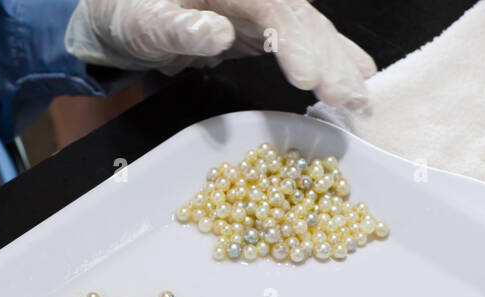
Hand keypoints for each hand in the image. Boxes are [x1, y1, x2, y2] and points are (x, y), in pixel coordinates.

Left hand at [65, 0, 375, 108]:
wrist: (124, 8)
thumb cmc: (130, 12)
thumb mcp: (144, 21)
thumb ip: (178, 27)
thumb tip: (216, 34)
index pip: (275, 7)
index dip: (296, 41)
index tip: (308, 78)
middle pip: (303, 18)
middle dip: (330, 59)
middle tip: (349, 98)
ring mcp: (264, 8)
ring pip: (312, 30)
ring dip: (339, 65)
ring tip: (360, 99)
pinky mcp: (266, 27)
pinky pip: (306, 41)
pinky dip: (331, 62)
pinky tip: (355, 83)